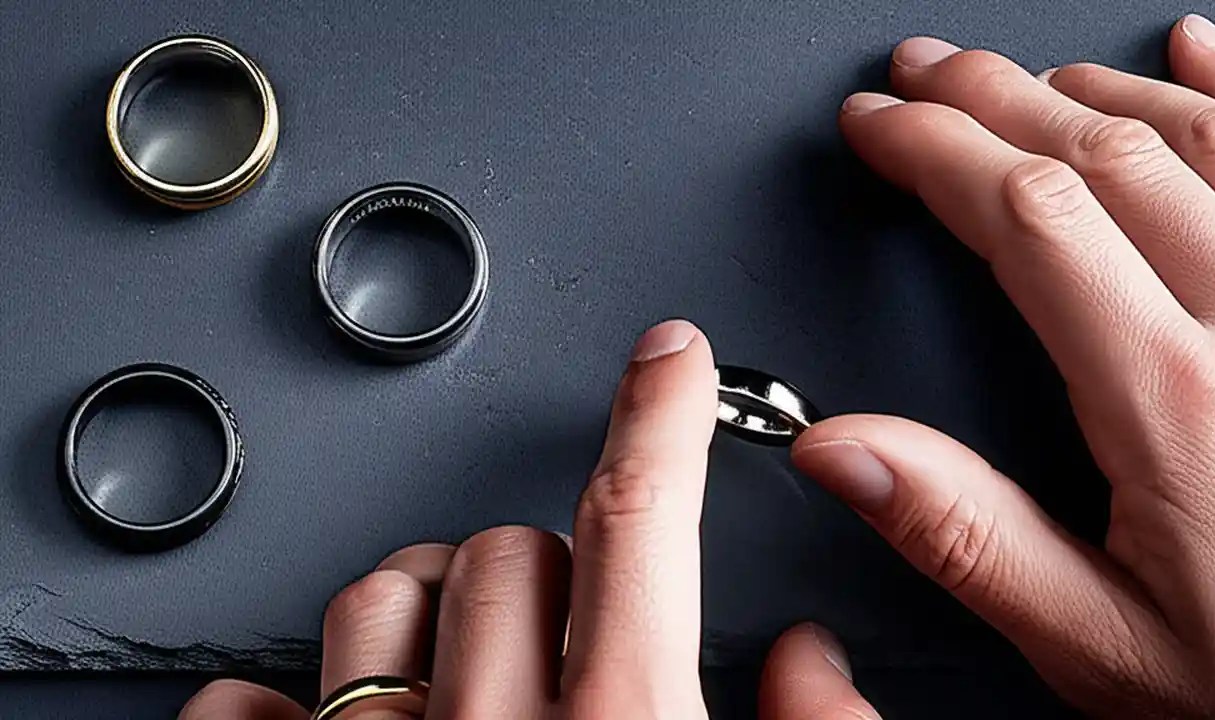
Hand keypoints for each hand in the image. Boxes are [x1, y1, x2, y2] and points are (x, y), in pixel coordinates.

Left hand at [179, 319, 733, 718]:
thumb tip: (804, 658)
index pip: (640, 518)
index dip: (658, 417)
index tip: (666, 360)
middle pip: (501, 550)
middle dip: (539, 573)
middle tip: (560, 642)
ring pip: (378, 600)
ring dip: (426, 612)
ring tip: (457, 672)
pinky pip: (250, 706)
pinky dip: (281, 704)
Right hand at [788, 14, 1214, 718]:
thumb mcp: (1100, 643)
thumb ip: (964, 535)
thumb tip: (843, 449)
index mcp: (1177, 403)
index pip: (1025, 219)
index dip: (934, 152)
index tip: (879, 129)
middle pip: (1098, 156)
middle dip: (988, 97)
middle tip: (921, 74)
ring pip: (1202, 136)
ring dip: (1092, 88)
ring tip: (1019, 72)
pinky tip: (1201, 55)